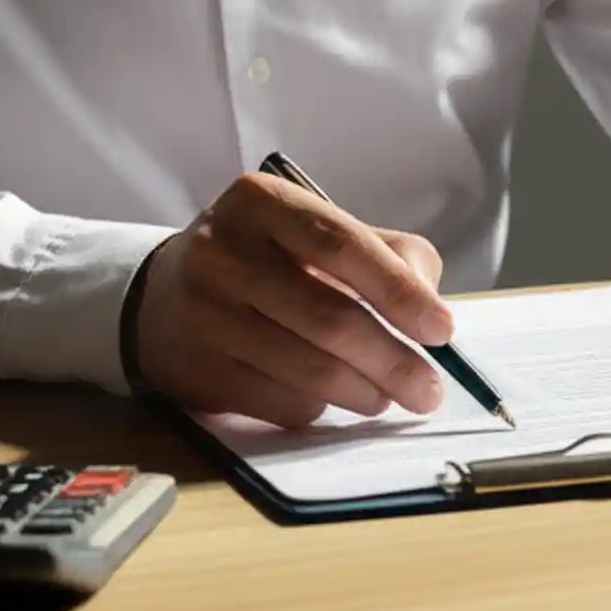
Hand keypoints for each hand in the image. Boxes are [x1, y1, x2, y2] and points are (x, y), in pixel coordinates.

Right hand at [131, 172, 452, 427]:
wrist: (168, 295)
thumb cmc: (272, 261)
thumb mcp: (323, 233)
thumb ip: (390, 256)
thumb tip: (433, 309)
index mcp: (262, 202)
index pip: (342, 245)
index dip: (399, 291)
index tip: (442, 330)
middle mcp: (224, 251)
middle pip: (329, 317)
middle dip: (393, 361)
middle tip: (429, 389)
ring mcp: (204, 312)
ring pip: (308, 369)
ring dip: (364, 392)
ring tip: (388, 396)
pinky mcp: (196, 368)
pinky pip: (280, 402)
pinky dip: (320, 407)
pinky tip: (331, 398)